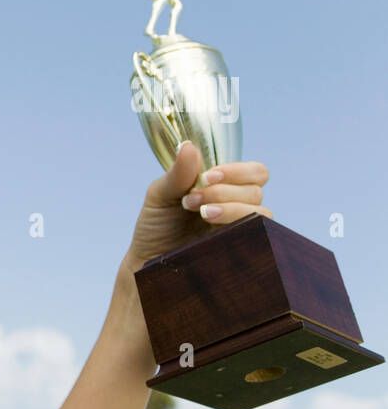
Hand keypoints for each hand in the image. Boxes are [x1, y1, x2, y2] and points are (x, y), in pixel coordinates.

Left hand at [123, 140, 271, 269]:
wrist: (147, 262)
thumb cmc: (156, 226)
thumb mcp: (160, 195)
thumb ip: (178, 173)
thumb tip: (189, 145)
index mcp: (224, 186)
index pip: (255, 172)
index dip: (237, 171)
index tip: (208, 177)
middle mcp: (238, 205)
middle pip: (256, 189)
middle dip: (224, 191)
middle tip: (192, 201)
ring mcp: (241, 228)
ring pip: (261, 211)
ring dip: (231, 208)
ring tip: (201, 213)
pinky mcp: (241, 248)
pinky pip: (258, 236)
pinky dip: (238, 226)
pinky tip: (213, 229)